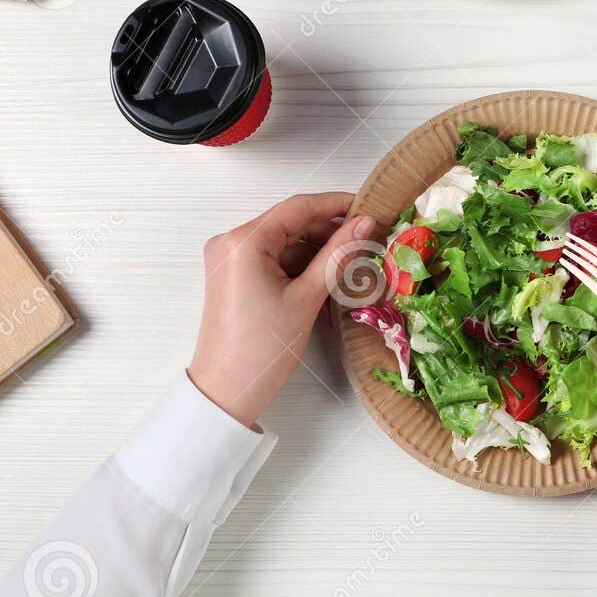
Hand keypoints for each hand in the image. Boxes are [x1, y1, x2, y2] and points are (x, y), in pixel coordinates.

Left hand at [187, 193, 374, 427]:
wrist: (227, 391)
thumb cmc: (263, 347)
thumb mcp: (306, 298)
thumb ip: (337, 255)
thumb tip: (365, 223)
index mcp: (244, 241)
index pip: (298, 207)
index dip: (336, 204)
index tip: (369, 207)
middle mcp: (231, 242)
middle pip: (290, 222)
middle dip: (328, 230)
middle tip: (367, 240)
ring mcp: (229, 259)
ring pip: (284, 241)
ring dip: (316, 249)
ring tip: (353, 262)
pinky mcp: (233, 276)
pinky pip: (273, 258)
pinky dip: (299, 264)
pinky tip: (327, 275)